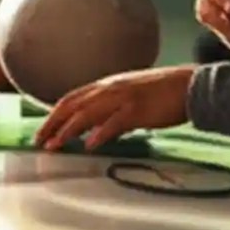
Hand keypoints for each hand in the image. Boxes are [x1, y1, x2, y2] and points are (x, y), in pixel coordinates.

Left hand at [34, 66, 193, 151]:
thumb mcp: (129, 94)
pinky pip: (114, 123)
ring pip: (87, 114)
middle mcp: (109, 89)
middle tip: (38, 140)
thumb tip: (95, 128)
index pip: (71, 98)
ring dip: (68, 131)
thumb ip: (110, 107)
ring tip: (54, 145)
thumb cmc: (162, 91)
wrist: (191, 84)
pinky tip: (89, 145)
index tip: (42, 129)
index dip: (54, 114)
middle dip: (52, 123)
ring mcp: (122, 99)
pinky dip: (100, 134)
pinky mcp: (138, 111)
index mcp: (106, 85)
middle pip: (72, 106)